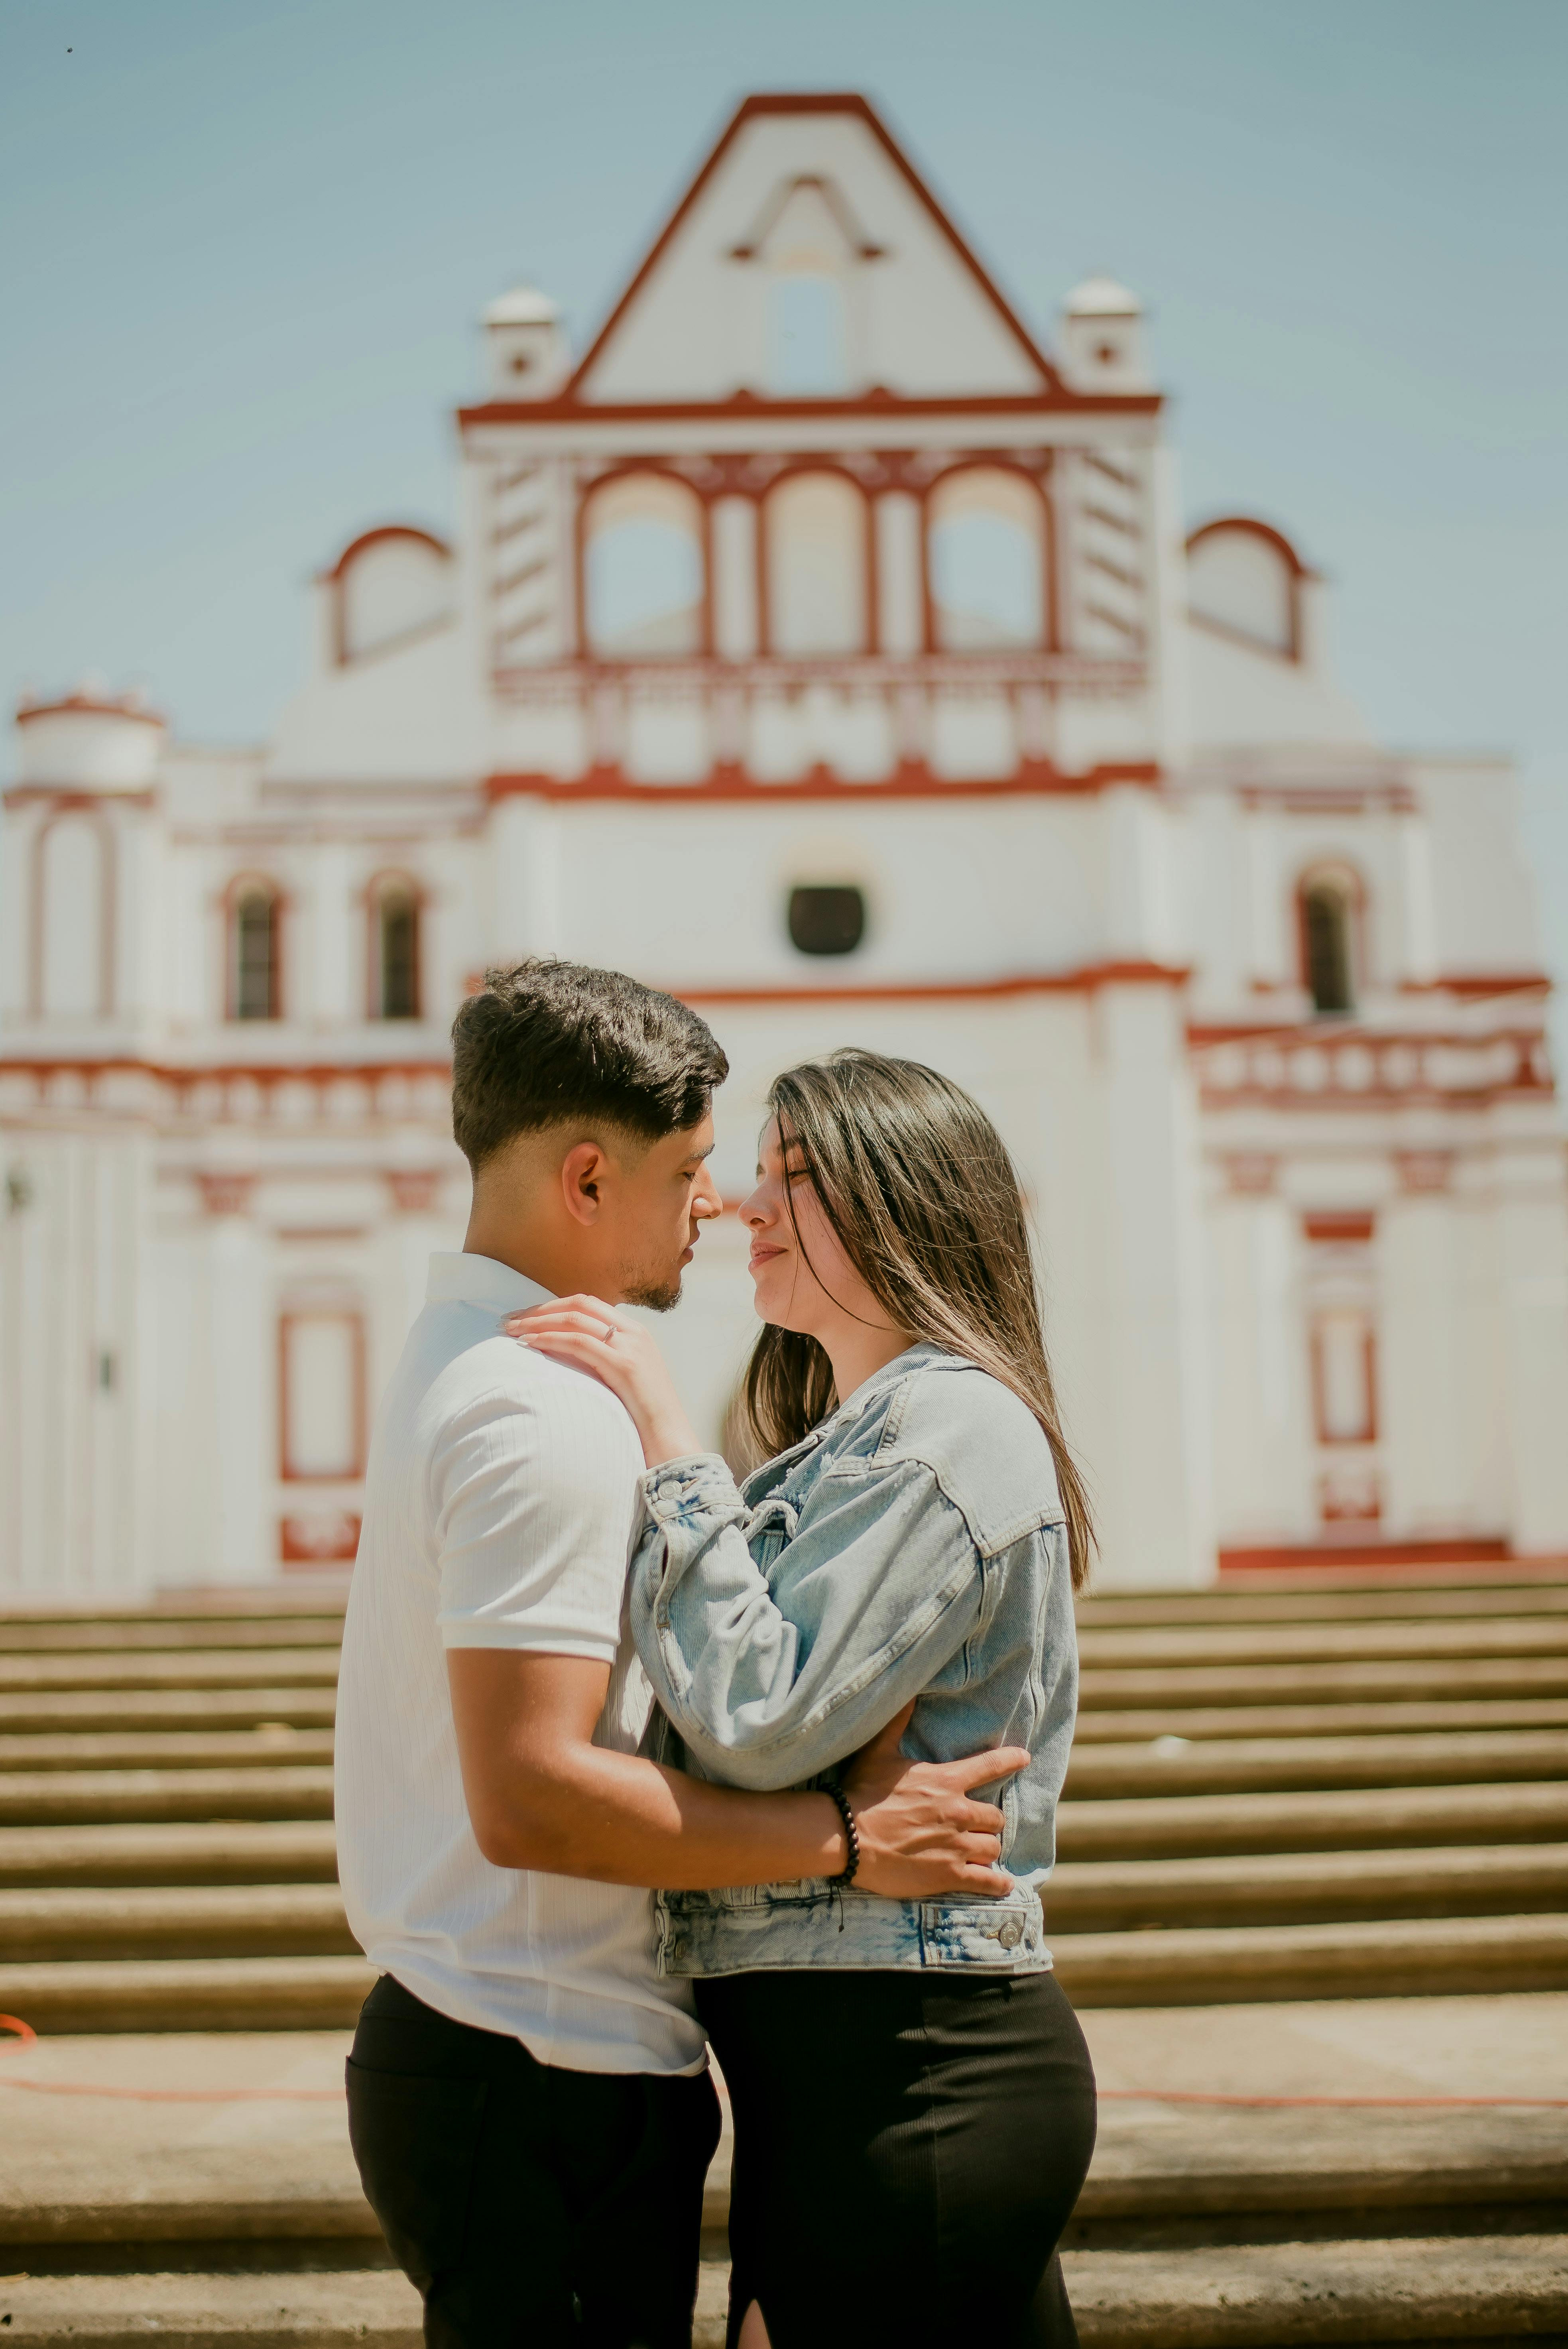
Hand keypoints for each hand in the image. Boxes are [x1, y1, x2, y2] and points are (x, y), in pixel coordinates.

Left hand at [502, 1297, 700, 1468]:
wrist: (671, 1440)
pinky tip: (529, 1344)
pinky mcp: (625, 1365)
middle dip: (541, 1308)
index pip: (589, 1304)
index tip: (525, 1317)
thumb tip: (567, 1358)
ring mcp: (631, 1346)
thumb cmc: (643, 1418)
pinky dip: (550, 1339)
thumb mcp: (625, 1380)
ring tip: (511, 1331)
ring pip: (575, 1318)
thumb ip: (604, 1362)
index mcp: (636, 1332)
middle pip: (579, 1303)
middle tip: (509, 1320)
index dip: (553, 1306)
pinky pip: (579, 1342)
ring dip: (538, 1321)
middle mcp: (634, 1332)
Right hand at [842, 1703, 1025, 1899]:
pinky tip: (1002, 1885)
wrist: (847, 1837)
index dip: (1011, 1760)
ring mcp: (956, 1846)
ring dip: (987, 1850)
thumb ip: (897, 1723)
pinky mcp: (949, 1875)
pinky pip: (988, 1881)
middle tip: (977, 1826)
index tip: (1025, 1758)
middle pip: (995, 1817)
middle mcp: (958, 1812)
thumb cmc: (862, 1793)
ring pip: (993, 1848)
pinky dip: (997, 1884)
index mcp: (946, 1781)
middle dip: (988, 1822)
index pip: (990, 1765)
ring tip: (979, 1853)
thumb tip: (909, 1694)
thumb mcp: (879, 1752)